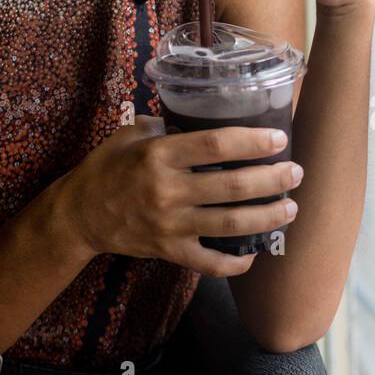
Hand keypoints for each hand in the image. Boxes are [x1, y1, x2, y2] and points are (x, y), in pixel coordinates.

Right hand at [58, 116, 301, 276]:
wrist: (79, 215)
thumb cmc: (106, 168)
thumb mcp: (128, 135)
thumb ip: (163, 126)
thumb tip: (198, 111)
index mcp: (159, 155)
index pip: (216, 145)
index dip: (252, 141)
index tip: (278, 138)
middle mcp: (168, 190)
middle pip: (232, 186)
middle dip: (272, 180)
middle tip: (295, 173)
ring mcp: (170, 225)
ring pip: (230, 224)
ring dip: (267, 217)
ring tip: (290, 208)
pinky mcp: (169, 251)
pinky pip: (209, 262)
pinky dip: (235, 263)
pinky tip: (255, 255)